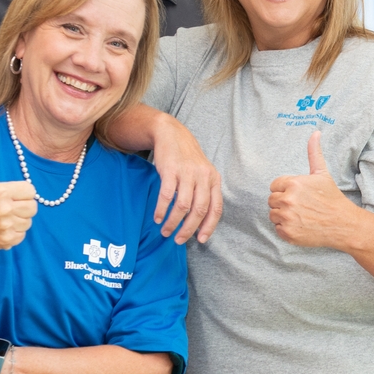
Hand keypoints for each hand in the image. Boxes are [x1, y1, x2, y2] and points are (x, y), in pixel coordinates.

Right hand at [0, 140, 36, 251]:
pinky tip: (3, 228)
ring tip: (5, 217)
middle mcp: (4, 209)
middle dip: (24, 206)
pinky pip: (22, 235)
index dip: (23, 192)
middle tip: (10, 206)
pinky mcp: (6, 240)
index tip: (12, 194)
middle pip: (33, 207)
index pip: (31, 190)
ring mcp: (6, 226)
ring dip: (20, 220)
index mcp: (1, 192)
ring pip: (29, 222)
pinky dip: (15, 232)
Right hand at [148, 112, 222, 243]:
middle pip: (199, 210)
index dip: (209, 227)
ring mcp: (187, 172)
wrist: (171, 134)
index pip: (216, 208)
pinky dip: (162, 209)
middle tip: (178, 239)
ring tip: (165, 231)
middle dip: (188, 229)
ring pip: (182, 206)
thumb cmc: (187, 159)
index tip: (200, 240)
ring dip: (173, 222)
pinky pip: (167, 195)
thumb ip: (204, 193)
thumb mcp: (202, 173)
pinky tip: (158, 217)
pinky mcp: (170, 170)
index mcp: (214, 179)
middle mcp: (203, 176)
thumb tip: (200, 222)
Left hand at [268, 131, 354, 247]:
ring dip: (283, 216)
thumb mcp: (322, 174)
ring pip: (273, 214)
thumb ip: (314, 153)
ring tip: (301, 215)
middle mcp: (288, 200)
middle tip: (301, 206)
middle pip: (271, 200)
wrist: (342, 224)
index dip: (286, 190)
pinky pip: (277, 228)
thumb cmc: (331, 198)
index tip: (299, 195)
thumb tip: (315, 132)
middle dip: (283, 202)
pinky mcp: (288, 233)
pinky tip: (301, 225)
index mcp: (293, 183)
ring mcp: (287, 218)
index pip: (274, 186)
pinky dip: (286, 229)